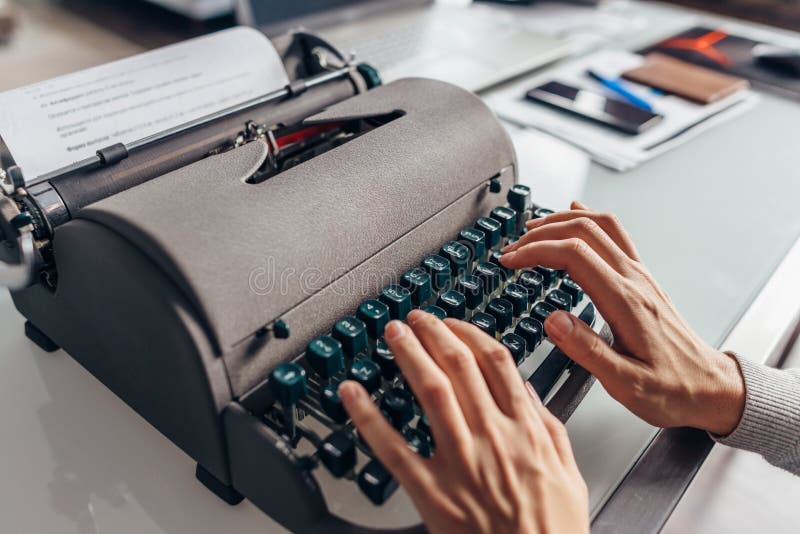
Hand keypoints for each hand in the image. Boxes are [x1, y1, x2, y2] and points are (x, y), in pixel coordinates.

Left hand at [339, 311, 588, 533]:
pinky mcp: (432, 492)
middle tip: (417, 317)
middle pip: (459, 366)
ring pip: (431, 392)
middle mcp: (493, 438)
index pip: (495, 363)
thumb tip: (529, 394)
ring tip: (394, 334)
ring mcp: (461, 462)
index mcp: (526, 431)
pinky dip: (369, 417)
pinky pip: (394, 448)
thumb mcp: (569, 475)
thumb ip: (551, 429)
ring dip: (409, 355)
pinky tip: (352, 394)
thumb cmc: (551, 532)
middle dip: (435, 333)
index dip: (469, 334)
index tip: (453, 323)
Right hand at [500, 201, 744, 435]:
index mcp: (625, 303)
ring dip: (562, 221)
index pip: (574, 255)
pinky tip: (575, 216)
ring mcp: (640, 276)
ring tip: (532, 230)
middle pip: (584, 230)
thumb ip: (587, 351)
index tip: (510, 261)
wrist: (711, 388)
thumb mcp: (626, 384)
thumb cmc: (671, 389)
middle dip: (541, 233)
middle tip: (513, 249)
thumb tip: (553, 321)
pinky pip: (615, 234)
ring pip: (600, 225)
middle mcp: (634, 281)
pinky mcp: (642, 279)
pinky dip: (588, 220)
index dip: (536, 251)